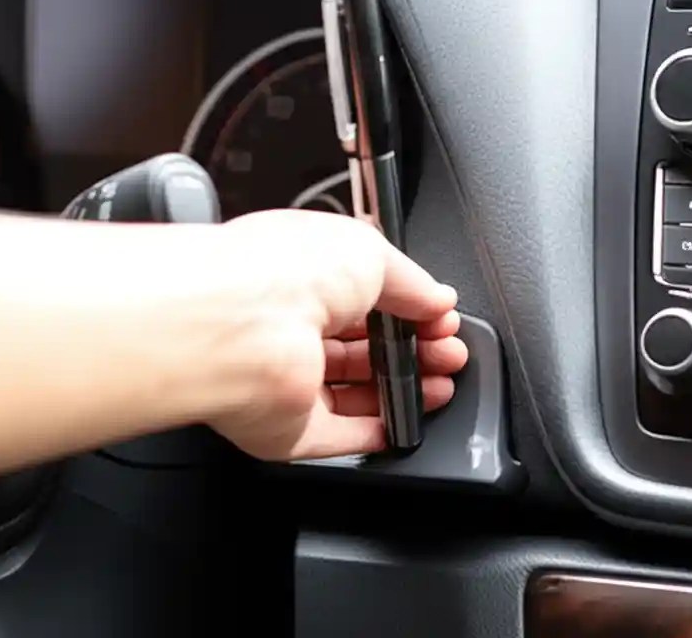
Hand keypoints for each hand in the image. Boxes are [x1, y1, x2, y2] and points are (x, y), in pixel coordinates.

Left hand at [200, 209, 466, 460]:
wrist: (242, 327)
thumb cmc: (284, 272)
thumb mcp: (370, 253)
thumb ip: (411, 282)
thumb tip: (438, 299)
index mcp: (299, 276)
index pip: (361, 299)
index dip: (408, 310)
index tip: (441, 319)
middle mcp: (286, 327)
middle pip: (360, 348)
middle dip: (413, 351)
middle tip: (449, 354)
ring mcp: (285, 381)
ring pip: (351, 393)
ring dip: (401, 390)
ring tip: (442, 385)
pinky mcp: (285, 429)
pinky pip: (334, 438)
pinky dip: (371, 434)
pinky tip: (404, 425)